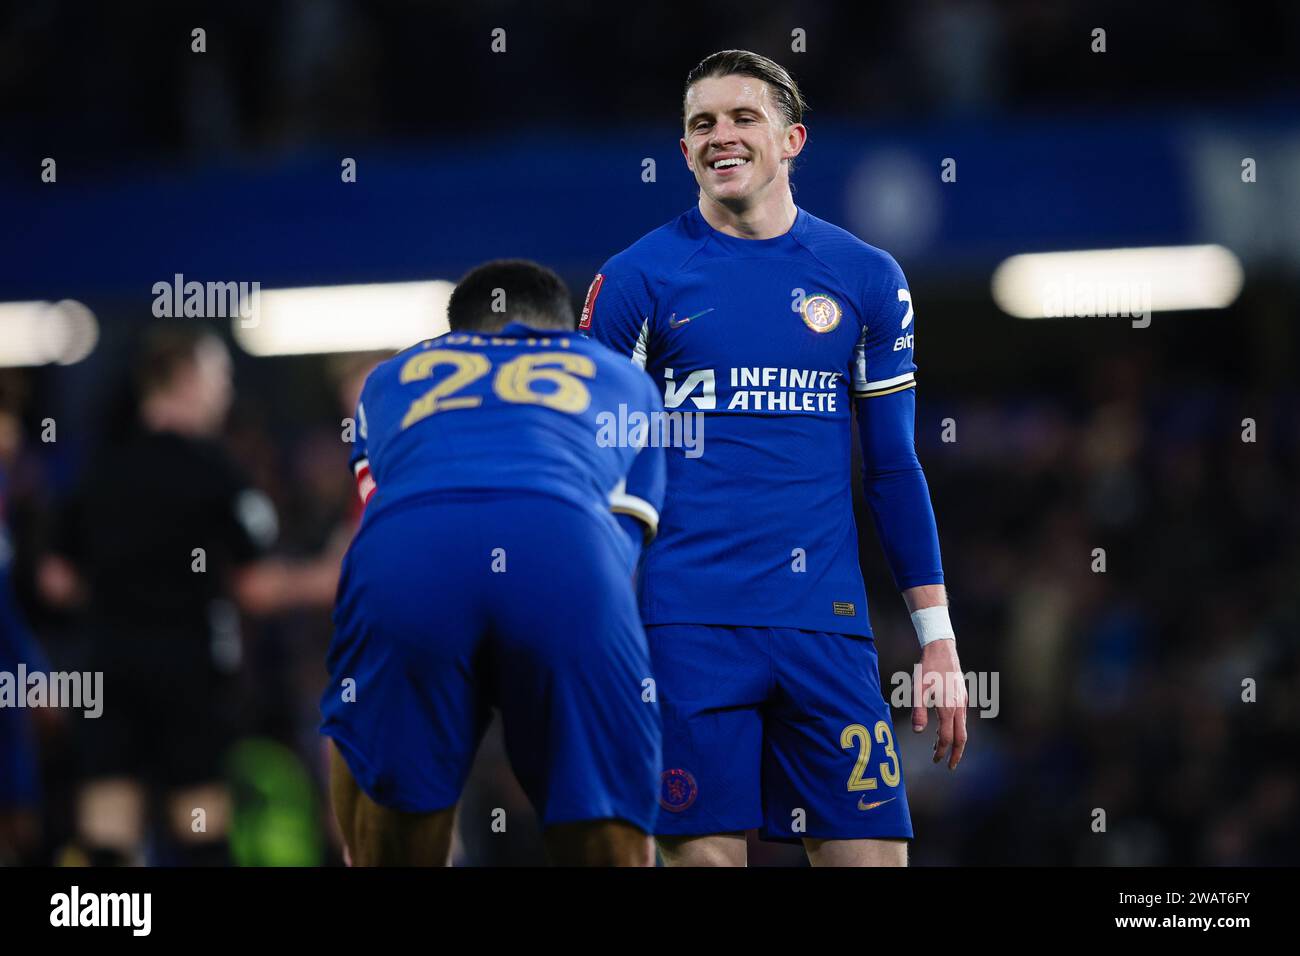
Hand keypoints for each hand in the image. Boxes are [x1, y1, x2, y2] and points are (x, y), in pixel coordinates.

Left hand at [912, 638, 967, 769]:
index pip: (947, 738)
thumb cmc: (927, 668)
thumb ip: (918, 712)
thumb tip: (918, 731)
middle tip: (950, 767)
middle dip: (957, 754)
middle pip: (962, 738)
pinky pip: (963, 718)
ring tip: (942, 748)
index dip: (941, 751)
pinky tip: (946, 727)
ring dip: (955, 741)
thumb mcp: (917, 689)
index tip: (935, 760)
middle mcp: (959, 707)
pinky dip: (956, 728)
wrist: (942, 649)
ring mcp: (963, 701)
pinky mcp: (963, 695)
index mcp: (947, 708)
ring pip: (963, 728)